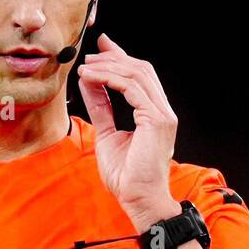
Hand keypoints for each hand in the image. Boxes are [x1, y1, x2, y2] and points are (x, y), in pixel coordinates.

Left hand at [76, 32, 179, 229]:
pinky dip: (109, 80)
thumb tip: (89, 85)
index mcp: (154, 114)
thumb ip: (101, 109)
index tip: (101, 47)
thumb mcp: (107, 135)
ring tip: (86, 66)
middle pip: (141, 69)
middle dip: (115, 57)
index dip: (120, 58)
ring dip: (108, 67)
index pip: (140, 77)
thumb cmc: (126, 177)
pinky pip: (132, 89)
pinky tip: (91, 78)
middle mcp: (162, 111)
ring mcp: (162, 114)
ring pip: (137, 75)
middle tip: (90, 53)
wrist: (140, 200)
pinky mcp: (157, 120)